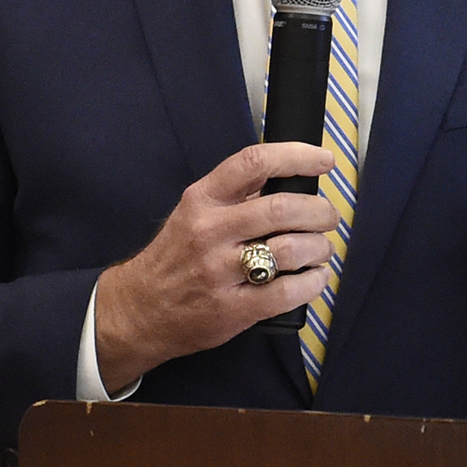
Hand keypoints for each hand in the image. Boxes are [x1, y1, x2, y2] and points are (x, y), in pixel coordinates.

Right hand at [91, 141, 340, 391]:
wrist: (139, 310)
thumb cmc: (175, 257)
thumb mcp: (193, 212)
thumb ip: (235, 195)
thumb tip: (287, 177)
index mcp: (202, 199)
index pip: (253, 163)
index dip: (296, 157)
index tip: (323, 160)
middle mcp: (210, 230)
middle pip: (282, 208)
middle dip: (319, 211)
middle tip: (327, 217)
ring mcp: (220, 271)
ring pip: (291, 249)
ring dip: (319, 247)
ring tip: (321, 249)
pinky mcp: (233, 309)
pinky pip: (287, 292)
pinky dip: (312, 282)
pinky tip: (314, 277)